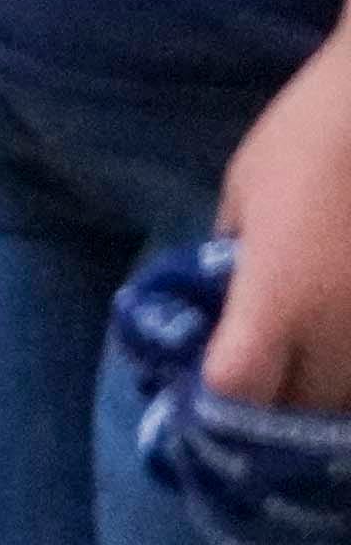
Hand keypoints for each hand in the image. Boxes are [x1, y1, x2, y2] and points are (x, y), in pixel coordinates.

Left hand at [221, 12, 350, 412]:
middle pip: (300, 410)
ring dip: (324, 393)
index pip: (237, 387)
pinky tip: (339, 339)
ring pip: (350, 398)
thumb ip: (234, 255)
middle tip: (257, 383)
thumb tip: (230, 293)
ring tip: (301, 367)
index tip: (207, 384)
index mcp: (277, 300)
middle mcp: (338, 330)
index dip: (219, 399)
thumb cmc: (310, 134)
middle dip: (272, 407)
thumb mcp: (243, 192)